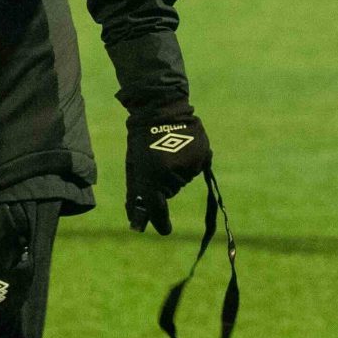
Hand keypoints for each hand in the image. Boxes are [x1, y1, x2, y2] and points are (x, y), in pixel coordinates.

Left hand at [124, 109, 212, 234]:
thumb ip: (136, 196)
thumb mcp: (134, 167)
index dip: (161, 222)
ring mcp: (190, 163)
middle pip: (171, 191)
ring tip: (168, 150)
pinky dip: (189, 161)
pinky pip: (196, 168)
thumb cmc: (142, 140)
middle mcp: (172, 172)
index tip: (165, 230)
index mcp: (150, 175)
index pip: (157, 208)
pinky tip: (180, 145)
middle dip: (164, 183)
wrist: (160, 107)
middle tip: (157, 161)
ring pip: (184, 180)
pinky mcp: (203, 154)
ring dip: (176, 171)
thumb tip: (137, 224)